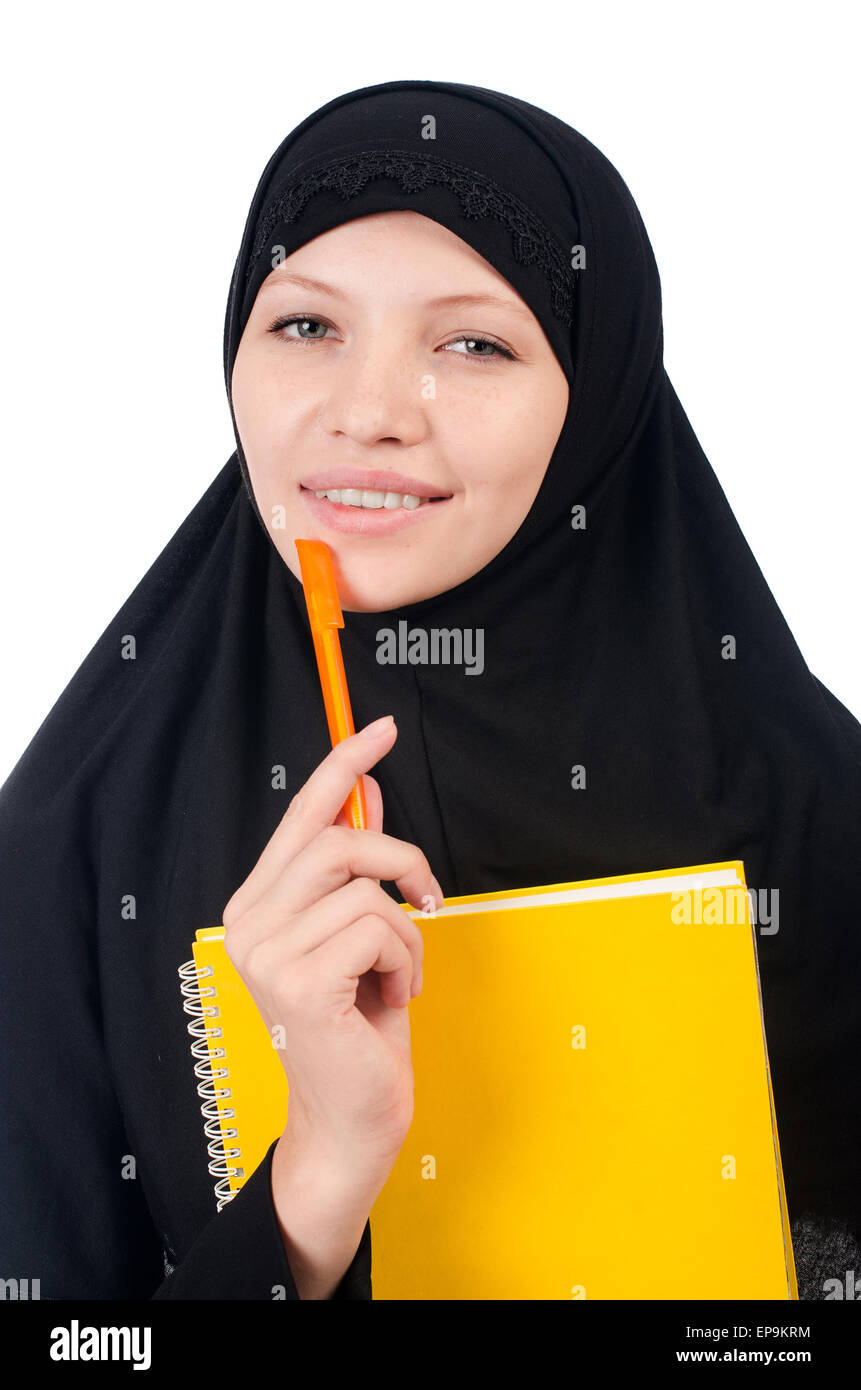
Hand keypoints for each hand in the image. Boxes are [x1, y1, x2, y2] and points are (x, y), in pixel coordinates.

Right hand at [221, 715, 442, 1182]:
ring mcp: (266, 951)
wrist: (351, 1118)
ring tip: (396, 973)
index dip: (344, 765)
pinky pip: (379, 928)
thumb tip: (371, 793)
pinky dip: (405, 960)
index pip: (302, 813)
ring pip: (367, 888)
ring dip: (407, 931)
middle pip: (338, 839)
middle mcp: (249, 921)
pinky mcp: (296, 980)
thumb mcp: (360, 935)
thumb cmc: (357, 1027)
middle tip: (426, 898)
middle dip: (401, 861)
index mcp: (259, 904)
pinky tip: (389, 996)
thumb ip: (357, 868)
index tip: (381, 728)